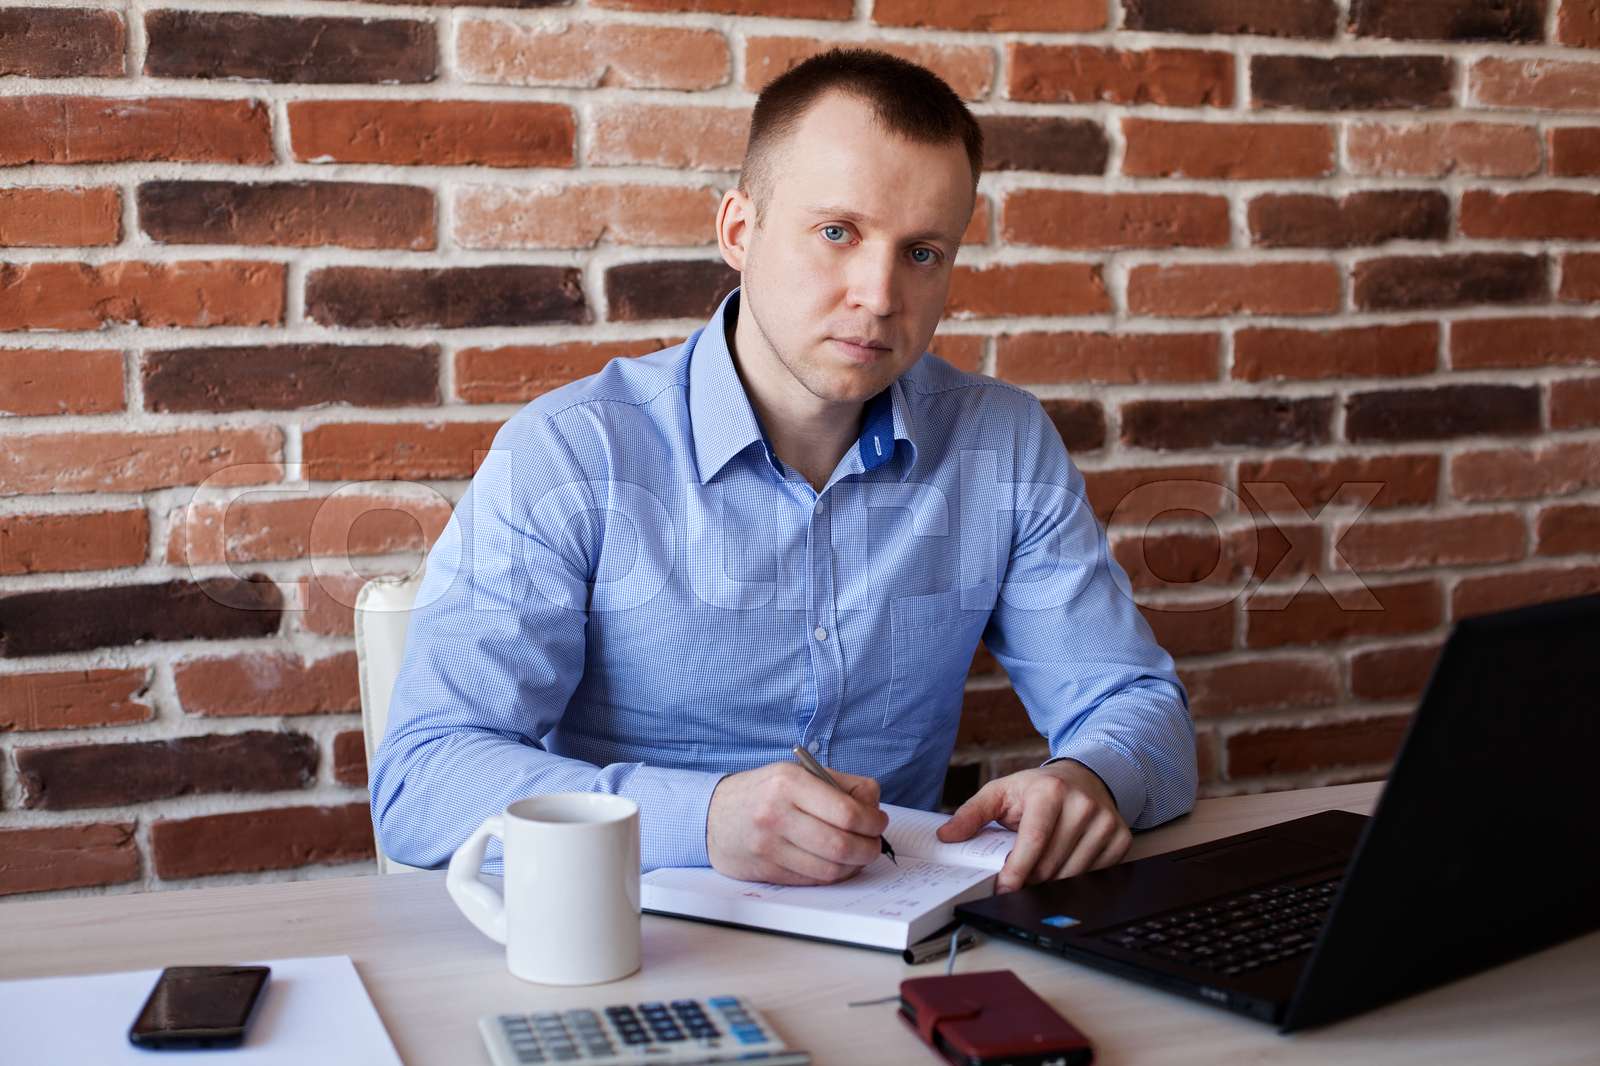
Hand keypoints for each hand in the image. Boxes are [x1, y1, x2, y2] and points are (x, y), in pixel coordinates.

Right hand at [706, 761, 889, 884]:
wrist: (712, 815)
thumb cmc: (763, 792)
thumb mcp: (797, 773)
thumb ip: (840, 784)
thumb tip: (874, 805)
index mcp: (788, 782)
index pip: (846, 812)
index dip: (872, 822)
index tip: (878, 822)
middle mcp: (776, 814)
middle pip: (841, 844)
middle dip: (868, 848)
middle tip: (873, 843)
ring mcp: (769, 846)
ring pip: (829, 868)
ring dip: (854, 866)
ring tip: (857, 855)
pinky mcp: (766, 870)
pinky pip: (812, 880)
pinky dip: (833, 876)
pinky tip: (837, 864)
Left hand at [937, 760, 1130, 892]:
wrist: (1083, 778)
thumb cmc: (1038, 789)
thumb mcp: (1001, 792)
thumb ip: (971, 813)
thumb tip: (947, 835)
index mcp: (1050, 791)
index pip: (1033, 842)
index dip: (1017, 871)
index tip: (1004, 889)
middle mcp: (1082, 805)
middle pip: (1051, 865)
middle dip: (1030, 878)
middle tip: (1019, 874)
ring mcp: (1105, 822)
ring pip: (1072, 875)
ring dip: (1051, 881)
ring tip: (1041, 866)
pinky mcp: (1120, 838)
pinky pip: (1094, 875)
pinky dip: (1075, 878)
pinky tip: (1065, 862)